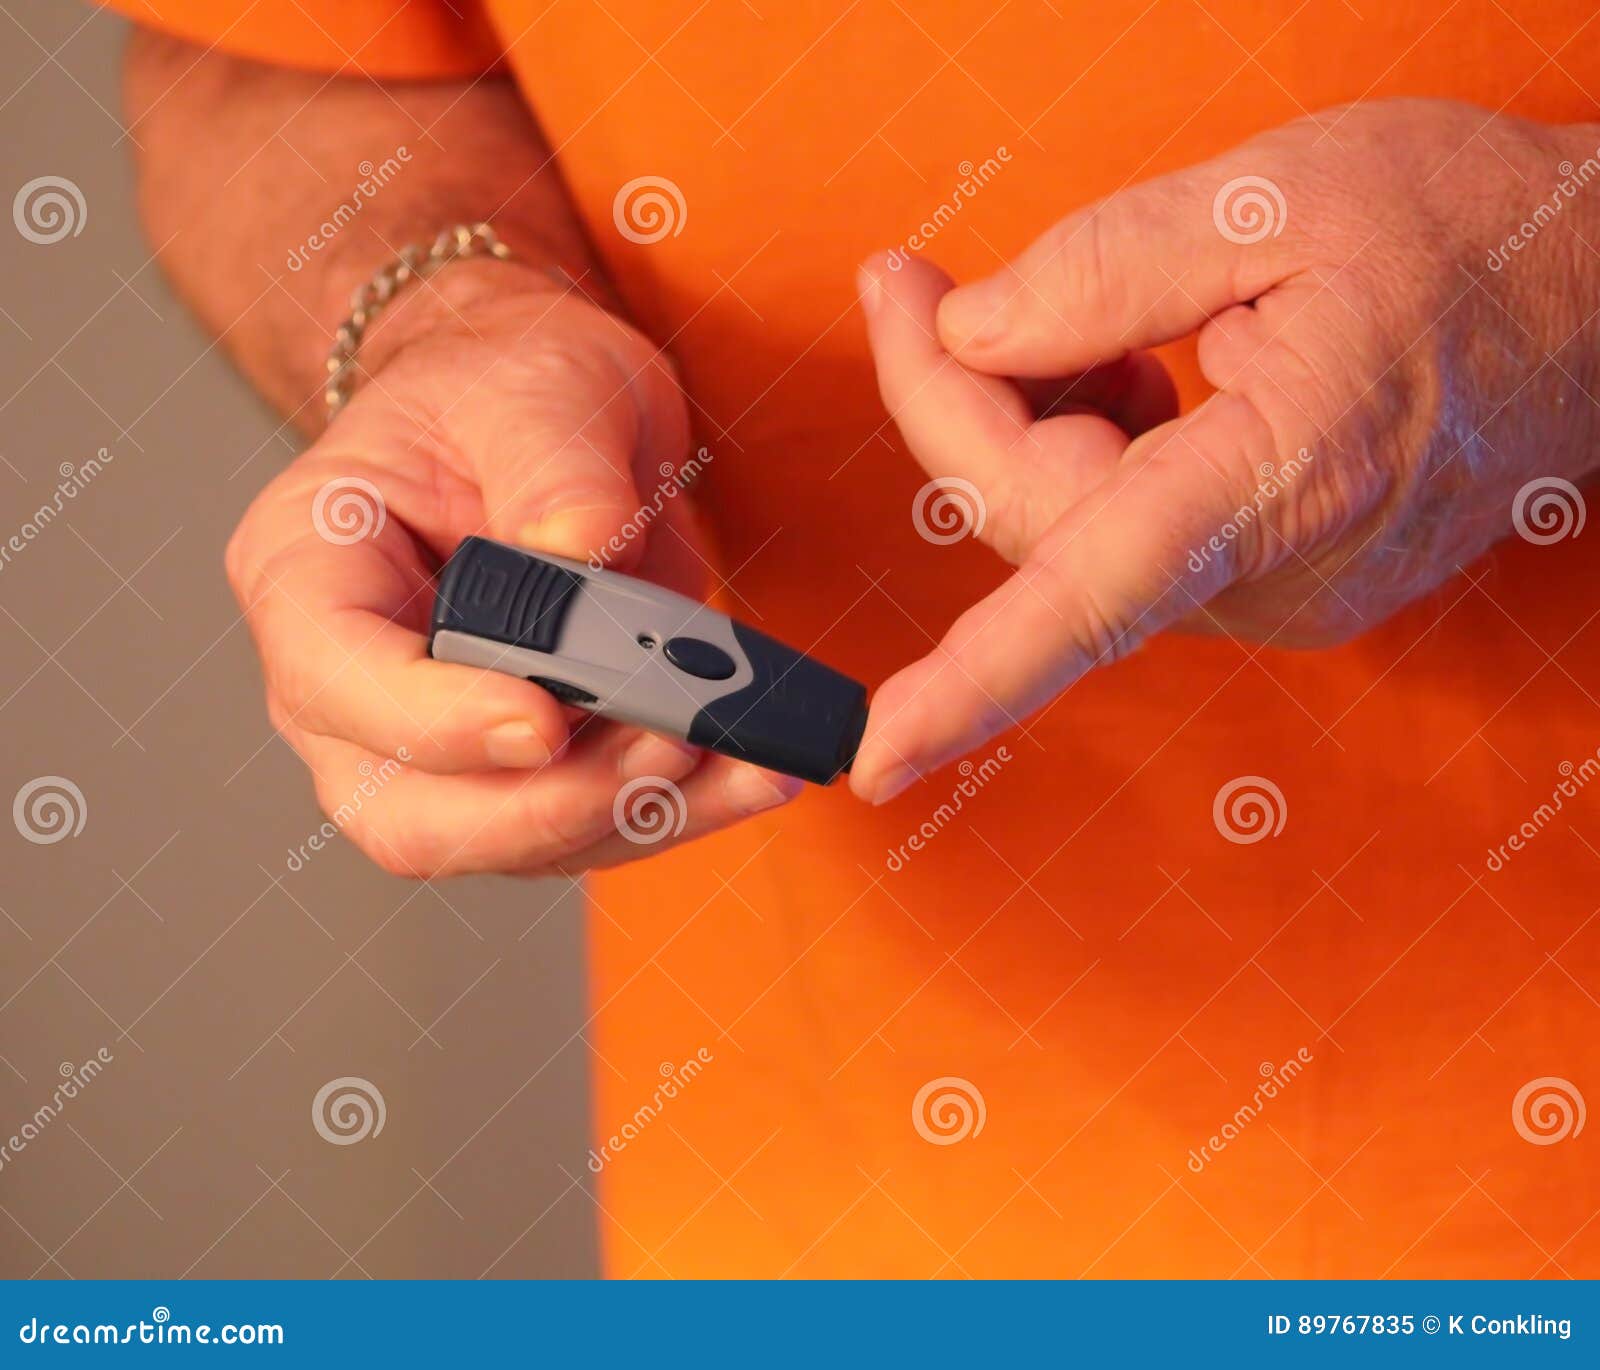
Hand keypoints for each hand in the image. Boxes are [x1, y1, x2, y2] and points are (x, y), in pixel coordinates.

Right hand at [227, 263, 800, 877]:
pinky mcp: (518, 776)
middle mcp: (347, 687)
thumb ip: (554, 468)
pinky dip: (677, 809)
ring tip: (747, 761)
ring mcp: (429, 747)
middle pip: (412, 813)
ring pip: (513, 842)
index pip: (338, 681)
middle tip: (670, 747)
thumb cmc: (509, 388)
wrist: (546, 421)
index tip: (545, 723)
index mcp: (307, 573)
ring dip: (638, 817)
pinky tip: (754, 771)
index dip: (435, 723)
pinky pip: (587, 825)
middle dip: (550, 806)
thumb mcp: (536, 386)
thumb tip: (584, 558)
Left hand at [849, 98, 1599, 803]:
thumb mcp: (1282, 198)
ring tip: (1084, 310)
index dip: (974, 685)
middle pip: (1035, 524)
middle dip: (949, 401)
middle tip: (906, 283)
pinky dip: (1085, 447)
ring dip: (1026, 416)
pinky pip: (1119, 532)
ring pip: (1067, 530)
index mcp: (1287, 479)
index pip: (1094, 597)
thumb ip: (1108, 267)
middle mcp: (1274, 574)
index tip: (874, 755)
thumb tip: (971, 338)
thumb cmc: (1471, 235)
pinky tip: (1130, 371)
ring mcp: (1275, 593)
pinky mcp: (1270, 582)